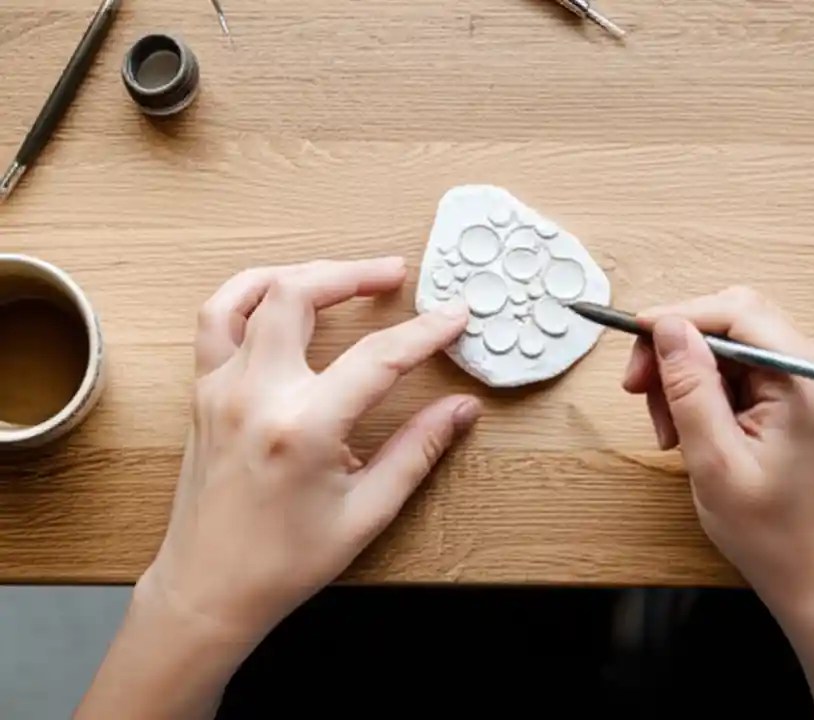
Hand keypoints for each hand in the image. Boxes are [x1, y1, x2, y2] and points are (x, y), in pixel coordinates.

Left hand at [140, 257, 480, 643]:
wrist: (208, 590)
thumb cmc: (284, 561)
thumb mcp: (367, 512)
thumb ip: (418, 450)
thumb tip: (461, 410)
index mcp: (303, 428)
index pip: (377, 357)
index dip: (424, 332)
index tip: (453, 317)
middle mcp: (255, 395)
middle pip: (300, 294)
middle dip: (353, 273)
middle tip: (394, 275)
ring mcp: (220, 389)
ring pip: (249, 295)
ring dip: (298, 273)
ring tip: (337, 276)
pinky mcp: (203, 394)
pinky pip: (217, 320)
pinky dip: (248, 295)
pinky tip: (280, 297)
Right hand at [621, 287, 813, 610]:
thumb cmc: (773, 534)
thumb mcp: (715, 464)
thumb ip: (690, 390)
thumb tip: (667, 327)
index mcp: (811, 382)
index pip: (738, 313)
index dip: (678, 316)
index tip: (632, 335)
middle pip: (735, 320)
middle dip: (680, 349)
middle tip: (640, 391)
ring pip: (734, 344)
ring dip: (691, 375)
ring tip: (670, 430)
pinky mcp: (807, 391)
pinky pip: (747, 368)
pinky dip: (711, 389)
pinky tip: (694, 427)